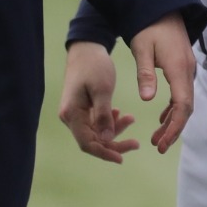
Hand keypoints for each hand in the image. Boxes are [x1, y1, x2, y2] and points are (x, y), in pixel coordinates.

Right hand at [57, 41, 139, 163]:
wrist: (87, 48)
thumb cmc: (94, 65)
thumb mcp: (103, 89)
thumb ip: (104, 115)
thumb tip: (107, 139)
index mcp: (72, 114)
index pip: (87, 143)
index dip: (105, 153)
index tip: (122, 158)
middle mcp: (70, 117)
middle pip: (92, 141)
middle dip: (114, 142)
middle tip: (136, 143)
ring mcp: (75, 113)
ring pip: (95, 132)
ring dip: (114, 129)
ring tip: (131, 119)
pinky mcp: (81, 108)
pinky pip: (95, 122)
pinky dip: (109, 121)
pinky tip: (120, 114)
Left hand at [129, 12, 195, 153]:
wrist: (160, 7)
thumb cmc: (149, 27)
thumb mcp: (142, 49)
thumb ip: (145, 74)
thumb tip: (148, 100)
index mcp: (179, 69)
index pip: (183, 105)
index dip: (175, 127)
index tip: (163, 143)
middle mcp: (188, 71)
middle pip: (186, 107)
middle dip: (174, 129)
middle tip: (159, 146)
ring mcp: (187, 69)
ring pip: (185, 101)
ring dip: (173, 120)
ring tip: (158, 137)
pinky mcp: (183, 67)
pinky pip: (182, 93)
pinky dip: (174, 108)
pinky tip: (162, 116)